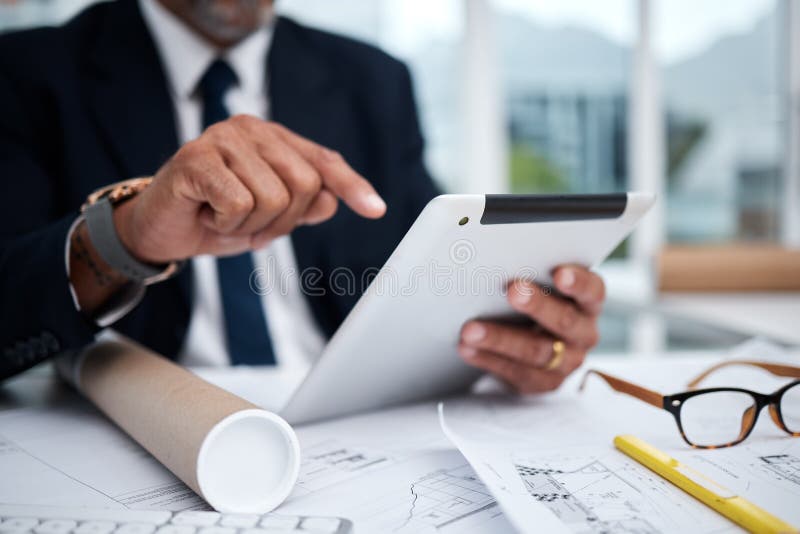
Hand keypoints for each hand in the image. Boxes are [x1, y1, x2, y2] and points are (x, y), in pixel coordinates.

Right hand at [114, 115, 385, 262]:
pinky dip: (227, 224)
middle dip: (282, 221)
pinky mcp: (196, 158)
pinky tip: (208, 213)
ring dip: (250, 225)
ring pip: (273, 198)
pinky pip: (239, 205)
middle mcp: (251, 129)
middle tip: (251, 225)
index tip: (376, 209)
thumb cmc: (217, 216)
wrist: (162, 229)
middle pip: (304, 185)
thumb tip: (331, 203)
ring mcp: (222, 139)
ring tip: (224, 216)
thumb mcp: (270, 218)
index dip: (351, 186)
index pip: (323, 161)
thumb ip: (303, 206)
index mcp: (274, 138)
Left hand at [458, 266, 603, 393]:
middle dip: (537, 305)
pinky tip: (467, 348)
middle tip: (512, 291)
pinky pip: (516, 372)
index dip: (578, 283)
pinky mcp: (543, 383)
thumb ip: (532, 276)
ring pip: (536, 352)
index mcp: (588, 304)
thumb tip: (497, 262)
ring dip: (500, 339)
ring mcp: (566, 362)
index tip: (559, 274)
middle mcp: (584, 334)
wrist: (533, 344)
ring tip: (471, 329)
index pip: (592, 291)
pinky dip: (488, 359)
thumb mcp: (543, 288)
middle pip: (564, 321)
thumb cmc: (538, 303)